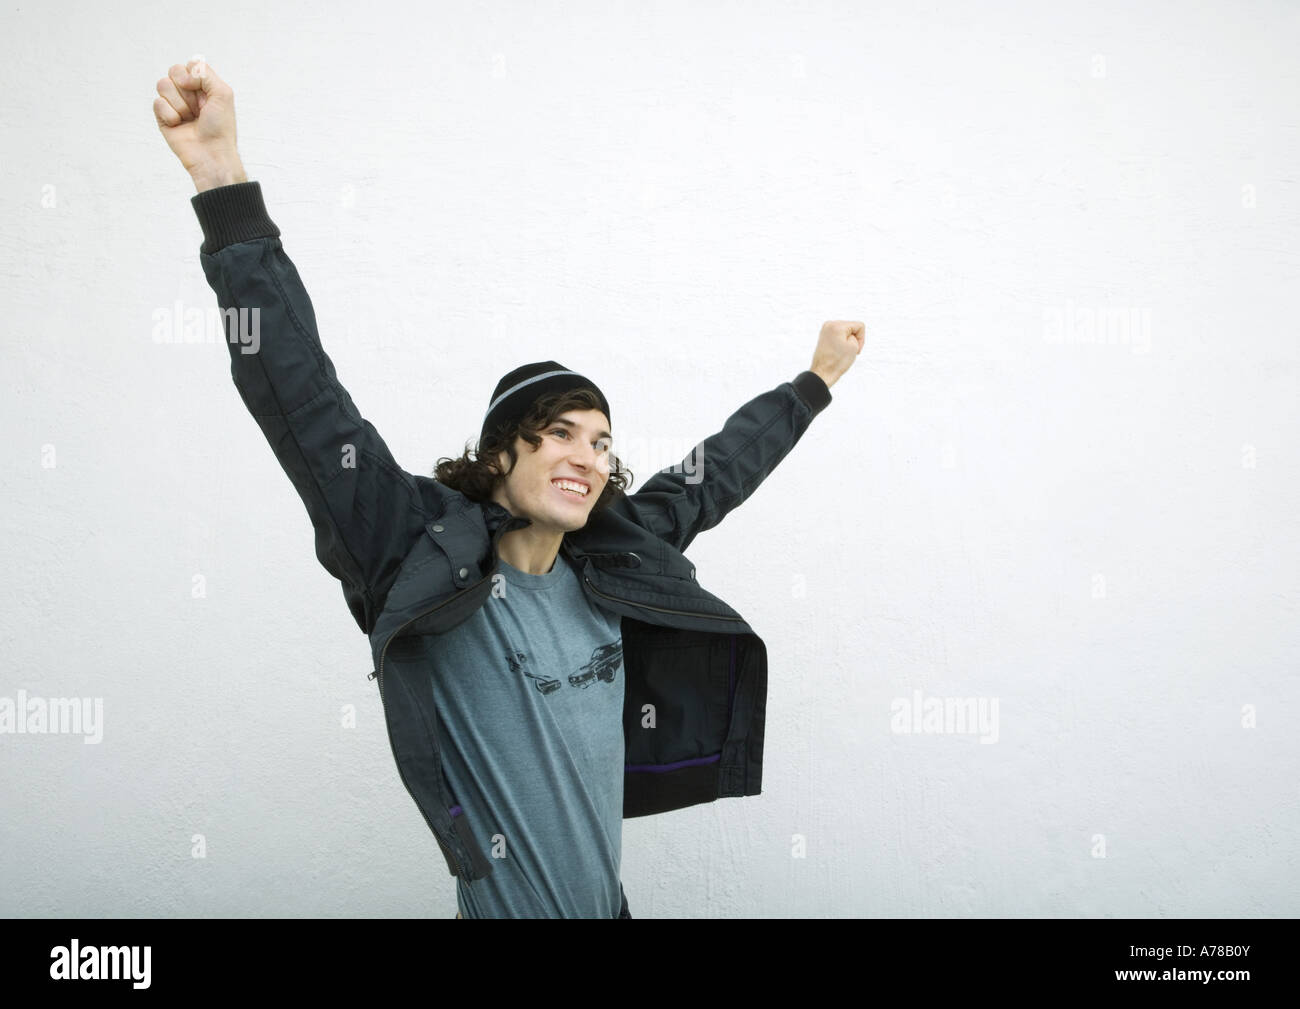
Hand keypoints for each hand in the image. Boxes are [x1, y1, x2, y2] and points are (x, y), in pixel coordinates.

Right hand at [153, 58, 246, 191]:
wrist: (211, 153)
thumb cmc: (221, 127)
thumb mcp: (223, 93)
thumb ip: (205, 73)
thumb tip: (182, 76)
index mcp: (202, 86)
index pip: (189, 65)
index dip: (195, 78)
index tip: (207, 96)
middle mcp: (187, 92)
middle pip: (173, 71)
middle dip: (187, 91)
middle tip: (199, 109)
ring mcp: (174, 103)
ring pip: (163, 84)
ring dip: (179, 104)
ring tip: (190, 118)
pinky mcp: (162, 116)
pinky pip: (157, 102)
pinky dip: (170, 115)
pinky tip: (179, 125)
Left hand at [809, 320, 864, 388]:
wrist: (823, 373)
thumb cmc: (837, 362)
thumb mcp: (854, 346)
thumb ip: (856, 335)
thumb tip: (848, 334)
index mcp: (837, 325)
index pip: (859, 326)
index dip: (861, 339)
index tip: (856, 349)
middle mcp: (829, 324)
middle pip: (852, 327)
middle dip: (854, 339)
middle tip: (848, 351)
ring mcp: (825, 330)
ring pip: (846, 332)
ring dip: (848, 341)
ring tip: (842, 352)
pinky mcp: (823, 336)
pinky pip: (839, 336)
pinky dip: (841, 342)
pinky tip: (838, 351)